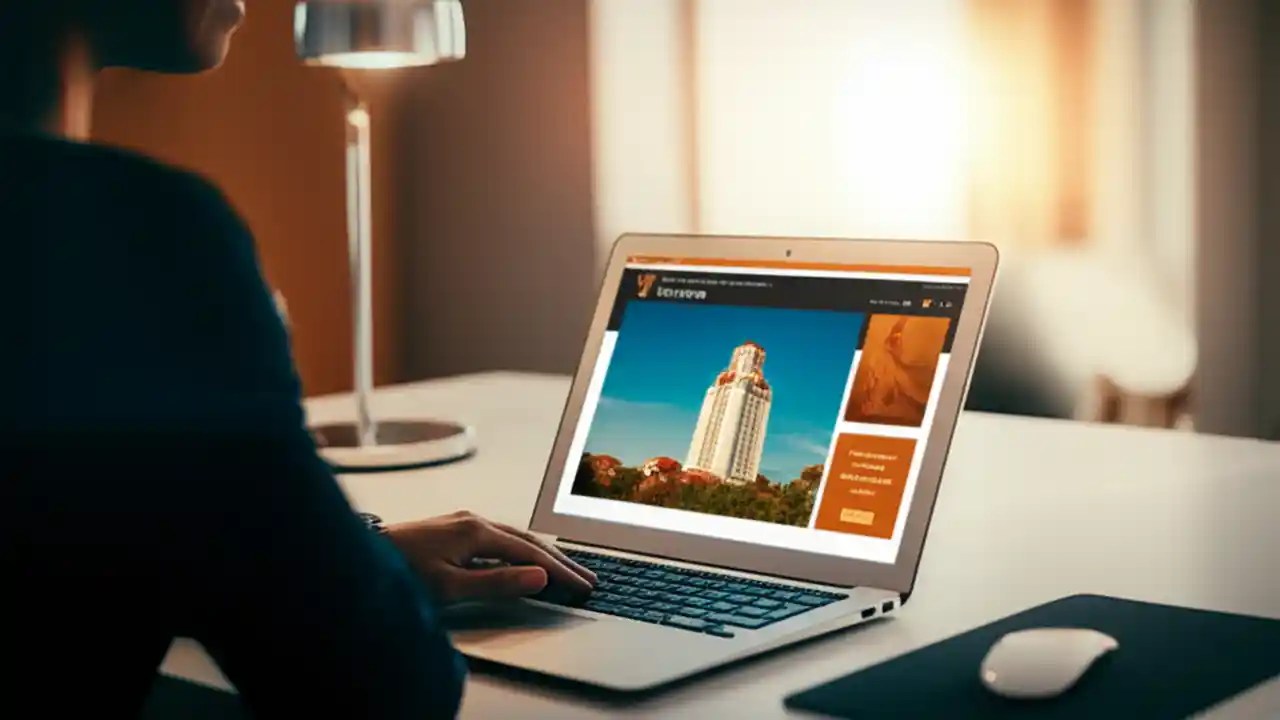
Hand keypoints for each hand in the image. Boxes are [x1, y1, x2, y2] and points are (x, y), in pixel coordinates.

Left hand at [386, 511, 596, 603]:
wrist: (363, 556)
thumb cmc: (402, 571)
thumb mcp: (451, 587)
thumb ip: (497, 582)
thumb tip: (538, 577)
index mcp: (477, 531)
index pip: (531, 552)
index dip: (560, 571)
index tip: (582, 585)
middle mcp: (474, 520)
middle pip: (529, 540)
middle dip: (561, 561)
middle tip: (587, 579)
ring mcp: (465, 522)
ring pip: (516, 536)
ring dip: (544, 554)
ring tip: (565, 570)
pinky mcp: (456, 528)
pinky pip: (501, 537)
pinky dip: (523, 549)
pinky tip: (526, 559)